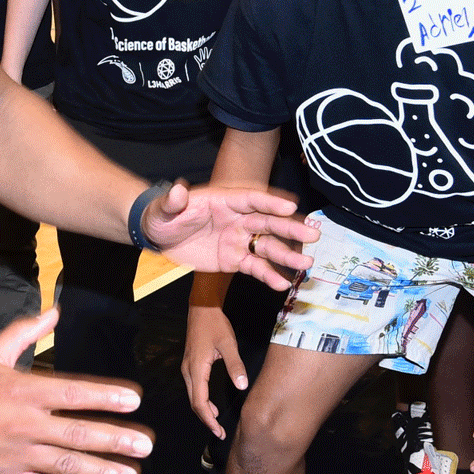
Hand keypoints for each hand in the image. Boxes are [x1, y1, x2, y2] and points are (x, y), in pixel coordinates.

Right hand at [0, 309, 153, 473]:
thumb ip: (25, 332)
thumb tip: (55, 311)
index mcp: (21, 391)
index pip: (72, 393)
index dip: (105, 397)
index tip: (134, 400)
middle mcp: (22, 425)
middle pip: (77, 434)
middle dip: (115, 440)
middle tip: (145, 446)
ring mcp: (14, 456)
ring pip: (66, 466)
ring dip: (102, 472)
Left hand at [139, 181, 316, 291]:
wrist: (160, 237)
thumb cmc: (163, 217)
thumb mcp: (164, 209)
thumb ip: (172, 201)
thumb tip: (177, 190)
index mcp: (224, 201)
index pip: (252, 199)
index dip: (271, 202)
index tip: (291, 205)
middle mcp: (237, 218)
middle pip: (268, 222)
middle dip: (290, 229)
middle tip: (312, 234)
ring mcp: (238, 239)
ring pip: (267, 247)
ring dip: (287, 255)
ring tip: (306, 265)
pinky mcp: (235, 259)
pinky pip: (255, 267)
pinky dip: (269, 276)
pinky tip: (282, 284)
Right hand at [182, 303, 246, 438]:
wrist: (202, 307)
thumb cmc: (215, 324)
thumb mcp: (228, 344)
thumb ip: (235, 365)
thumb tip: (242, 386)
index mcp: (196, 368)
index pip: (200, 402)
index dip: (208, 419)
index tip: (218, 431)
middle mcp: (188, 371)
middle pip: (194, 402)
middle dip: (206, 419)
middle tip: (220, 433)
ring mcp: (187, 368)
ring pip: (193, 396)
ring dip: (203, 411)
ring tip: (216, 423)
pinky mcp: (190, 365)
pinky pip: (194, 388)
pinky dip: (202, 400)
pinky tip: (211, 405)